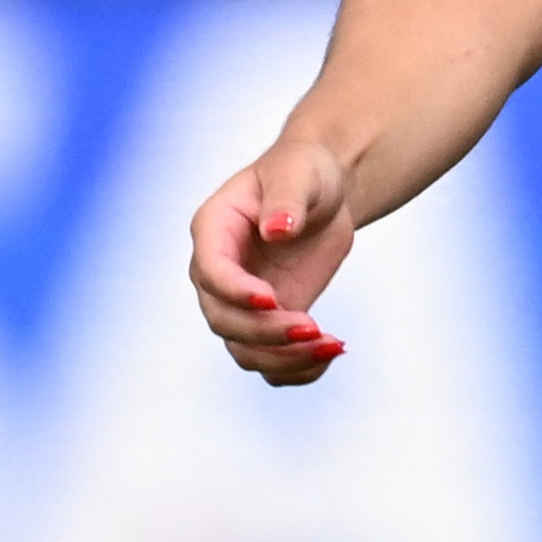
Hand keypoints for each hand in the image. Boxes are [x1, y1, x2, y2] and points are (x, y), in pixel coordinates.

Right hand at [189, 138, 356, 385]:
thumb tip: (276, 229)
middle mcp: (219, 273)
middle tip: (313, 327)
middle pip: (223, 320)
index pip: (210, 271)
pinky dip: (298, 369)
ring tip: (331, 344)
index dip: (235, 291)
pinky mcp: (269, 322)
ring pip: (244, 351)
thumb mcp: (299, 173)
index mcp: (214, 229)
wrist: (323, 194)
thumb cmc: (304, 172)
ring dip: (284, 359)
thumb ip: (285, 199)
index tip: (273, 298)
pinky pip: (272, 362)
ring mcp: (241, 303)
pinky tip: (331, 351)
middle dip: (265, 332)